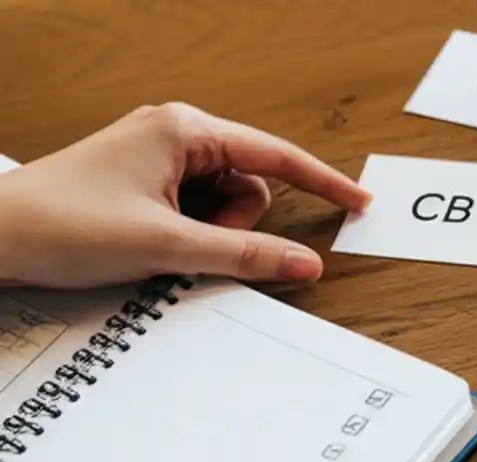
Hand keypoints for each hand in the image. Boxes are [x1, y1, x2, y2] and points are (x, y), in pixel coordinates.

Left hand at [0, 102, 369, 288]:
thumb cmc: (64, 224)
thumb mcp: (167, 245)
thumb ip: (246, 255)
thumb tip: (305, 263)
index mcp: (184, 130)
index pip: (277, 156)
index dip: (323, 183)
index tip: (358, 202)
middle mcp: (174, 134)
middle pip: (249, 184)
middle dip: (237, 224)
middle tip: (196, 247)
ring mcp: (156, 157)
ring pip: (222, 200)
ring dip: (211, 232)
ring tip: (165, 248)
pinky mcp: (141, 180)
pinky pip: (194, 207)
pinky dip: (190, 232)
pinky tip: (156, 245)